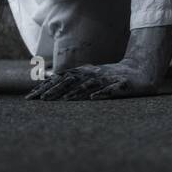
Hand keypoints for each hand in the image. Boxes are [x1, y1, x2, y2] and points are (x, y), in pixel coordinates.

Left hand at [25, 60, 157, 100]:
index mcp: (85, 72)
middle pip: (70, 81)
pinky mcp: (121, 85)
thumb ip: (74, 80)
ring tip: (61, 100)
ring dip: (73, 92)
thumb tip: (51, 82)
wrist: (140, 71)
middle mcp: (93, 73)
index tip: (31, 97)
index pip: (61, 78)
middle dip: (54, 90)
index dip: (46, 86)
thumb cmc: (113, 76)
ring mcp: (107, 79)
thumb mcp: (91, 76)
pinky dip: (101, 93)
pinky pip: (110, 89)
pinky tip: (93, 98)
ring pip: (88, 85)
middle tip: (39, 100)